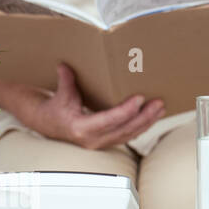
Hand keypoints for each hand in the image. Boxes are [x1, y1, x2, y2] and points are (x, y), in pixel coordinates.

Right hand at [28, 63, 165, 149]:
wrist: (48, 125)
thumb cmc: (55, 108)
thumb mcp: (60, 94)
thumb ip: (66, 80)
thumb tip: (64, 65)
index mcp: (80, 128)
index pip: (109, 120)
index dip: (126, 110)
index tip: (140, 98)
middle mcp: (92, 139)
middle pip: (124, 129)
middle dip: (144, 116)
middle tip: (158, 103)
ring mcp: (100, 143)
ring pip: (129, 134)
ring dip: (147, 122)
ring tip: (160, 108)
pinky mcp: (106, 141)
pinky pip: (127, 135)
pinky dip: (141, 126)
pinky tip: (153, 116)